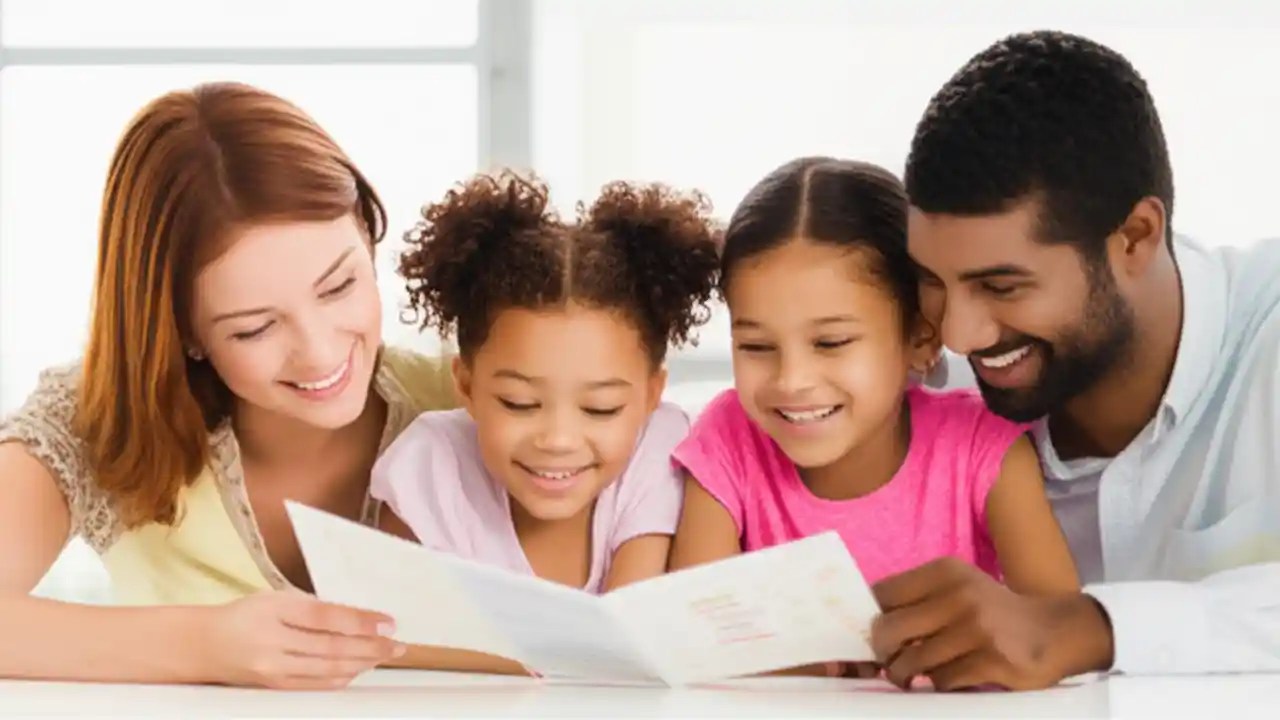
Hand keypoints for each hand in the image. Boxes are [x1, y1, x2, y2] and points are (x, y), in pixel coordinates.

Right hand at [195, 590, 405, 689]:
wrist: (203, 645)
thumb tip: (357, 618)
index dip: (361, 621)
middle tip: (398, 644)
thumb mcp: (275, 598)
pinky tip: (360, 669)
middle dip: (371, 647)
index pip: (325, 617)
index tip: (389, 622)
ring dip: (363, 663)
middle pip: (331, 648)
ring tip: (386, 655)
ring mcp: (273, 669)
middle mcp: (272, 642)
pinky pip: (316, 685)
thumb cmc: (244, 615)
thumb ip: (312, 606)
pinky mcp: (274, 686)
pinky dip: (342, 677)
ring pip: (328, 670)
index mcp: (274, 610)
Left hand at [870, 558, 1112, 691]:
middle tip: (889, 662)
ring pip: (913, 660)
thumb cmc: (993, 613)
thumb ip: (919, 601)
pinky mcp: (992, 659)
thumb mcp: (958, 590)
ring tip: (911, 677)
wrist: (1054, 632)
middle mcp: (958, 594)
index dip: (871, 619)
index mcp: (945, 572)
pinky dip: (939, 685)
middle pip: (890, 629)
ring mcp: (976, 628)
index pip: (883, 594)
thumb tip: (870, 629)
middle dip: (882, 652)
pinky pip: (942, 681)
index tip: (874, 635)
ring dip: (907, 675)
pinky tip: (949, 679)